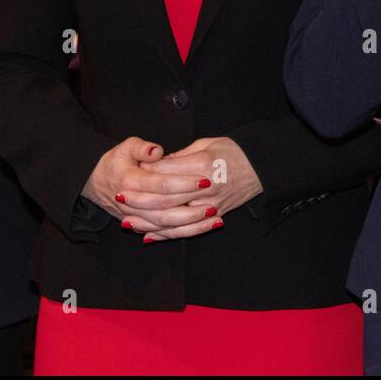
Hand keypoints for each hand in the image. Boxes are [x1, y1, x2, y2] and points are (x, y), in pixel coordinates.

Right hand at [82, 136, 212, 233]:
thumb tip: (157, 152)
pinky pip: (165, 234)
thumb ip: (141, 147)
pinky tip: (205, 227)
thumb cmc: (117, 162)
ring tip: (216, 216)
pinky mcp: (143, 226)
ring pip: (167, 225)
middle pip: (165, 208)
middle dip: (191, 205)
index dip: (182, 182)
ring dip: (193, 223)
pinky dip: (185, 232)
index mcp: (129, 180)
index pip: (160, 184)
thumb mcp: (125, 147)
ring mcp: (137, 217)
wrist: (97, 183)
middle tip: (216, 200)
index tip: (204, 178)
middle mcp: (132, 203)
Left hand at [136, 137, 262, 240]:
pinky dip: (166, 235)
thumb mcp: (207, 143)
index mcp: (203, 165)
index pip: (168, 172)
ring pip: (174, 219)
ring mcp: (211, 206)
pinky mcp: (215, 217)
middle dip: (141, 199)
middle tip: (119, 197)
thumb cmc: (233, 151)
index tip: (130, 172)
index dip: (147, 173)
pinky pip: (187, 230)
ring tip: (127, 222)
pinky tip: (149, 236)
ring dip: (148, 222)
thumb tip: (157, 163)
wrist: (261, 167)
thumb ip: (181, 155)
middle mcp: (206, 189)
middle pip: (167, 197)